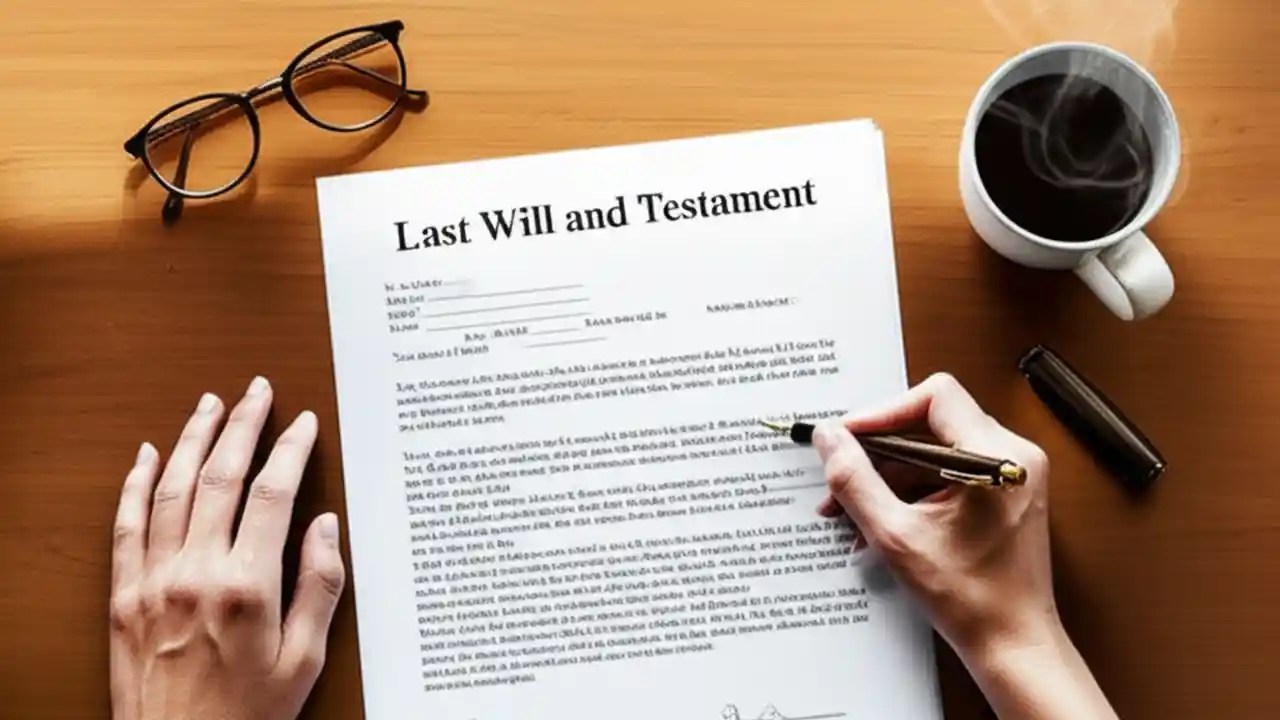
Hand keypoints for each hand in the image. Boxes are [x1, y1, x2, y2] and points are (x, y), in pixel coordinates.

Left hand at [109, 377, 344, 719]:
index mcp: (248, 587)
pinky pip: (126, 525)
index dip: (291, 450)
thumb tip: (324, 525)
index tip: (305, 423)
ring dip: (191, 439)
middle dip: (243, 425)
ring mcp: (153, 581)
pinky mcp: (123, 596)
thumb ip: (319, 587)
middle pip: (220, 477)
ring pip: (171, 489)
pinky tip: (147, 454)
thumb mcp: (305, 660)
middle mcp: (196, 573)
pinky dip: (135, 484)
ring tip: (210, 403)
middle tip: (258, 390)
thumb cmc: (247, 716)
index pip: (272, 495)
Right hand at [813, 372, 1053, 653]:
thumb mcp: (896, 536)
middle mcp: (1011, 455)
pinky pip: (944, 474)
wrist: (1013, 644)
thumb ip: (855, 480)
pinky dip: (908, 492)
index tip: (847, 437)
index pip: (934, 397)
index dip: (882, 413)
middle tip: (838, 476)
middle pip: (928, 424)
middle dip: (876, 453)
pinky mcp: (1001, 492)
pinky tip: (876, 520)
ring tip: (848, 509)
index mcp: (996, 455)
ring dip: (887, 477)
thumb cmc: (972, 600)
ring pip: (932, 452)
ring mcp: (1009, 473)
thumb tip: (829, 439)